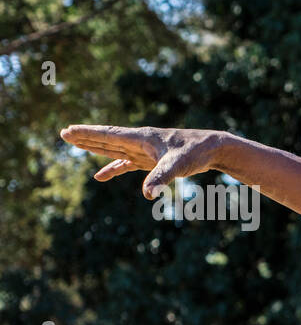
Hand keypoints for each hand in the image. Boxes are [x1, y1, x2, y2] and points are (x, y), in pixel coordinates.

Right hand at [59, 125, 226, 198]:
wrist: (212, 149)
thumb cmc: (196, 153)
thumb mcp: (178, 165)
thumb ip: (161, 178)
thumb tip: (148, 194)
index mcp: (142, 138)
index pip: (109, 134)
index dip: (88, 133)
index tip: (69, 131)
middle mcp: (140, 142)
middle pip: (107, 139)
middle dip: (85, 137)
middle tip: (64, 134)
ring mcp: (145, 151)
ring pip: (114, 149)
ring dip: (95, 148)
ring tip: (75, 144)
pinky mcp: (152, 161)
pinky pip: (127, 164)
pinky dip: (113, 169)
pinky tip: (100, 177)